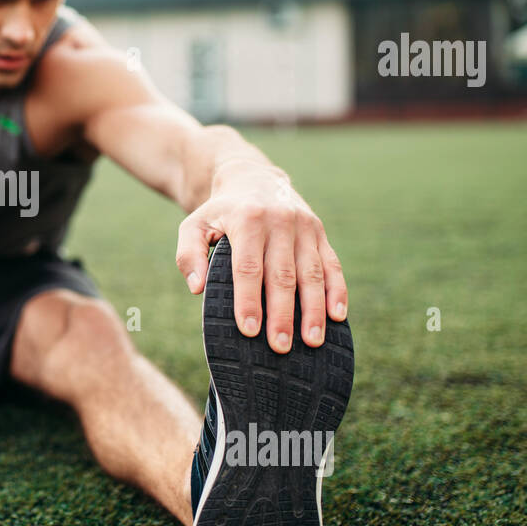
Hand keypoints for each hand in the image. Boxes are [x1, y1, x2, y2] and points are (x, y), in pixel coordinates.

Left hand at [175, 159, 347, 351]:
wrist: (254, 178)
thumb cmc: (220, 213)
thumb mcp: (194, 225)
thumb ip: (189, 254)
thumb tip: (197, 288)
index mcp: (248, 220)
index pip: (248, 267)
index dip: (249, 300)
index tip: (249, 330)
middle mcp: (280, 221)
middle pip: (282, 275)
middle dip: (282, 314)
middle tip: (280, 347)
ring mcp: (304, 226)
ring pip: (312, 272)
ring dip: (314, 310)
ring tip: (312, 342)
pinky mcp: (320, 232)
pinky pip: (332, 264)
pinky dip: (337, 291)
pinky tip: (337, 316)